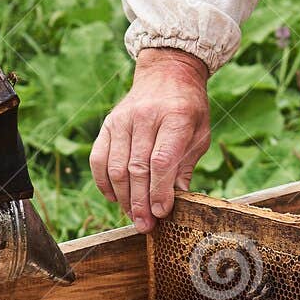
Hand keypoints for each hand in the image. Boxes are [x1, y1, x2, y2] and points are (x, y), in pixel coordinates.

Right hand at [91, 47, 210, 230]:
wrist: (167, 74)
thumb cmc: (189, 109)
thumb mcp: (200, 134)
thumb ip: (186, 166)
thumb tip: (177, 200)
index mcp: (175, 117)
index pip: (162, 160)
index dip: (159, 190)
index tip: (161, 213)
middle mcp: (145, 117)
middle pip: (137, 168)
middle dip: (140, 202)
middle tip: (145, 226)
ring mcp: (122, 120)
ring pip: (116, 167)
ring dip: (123, 198)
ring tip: (133, 218)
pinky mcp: (108, 124)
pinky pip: (99, 159)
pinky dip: (104, 183)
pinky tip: (115, 199)